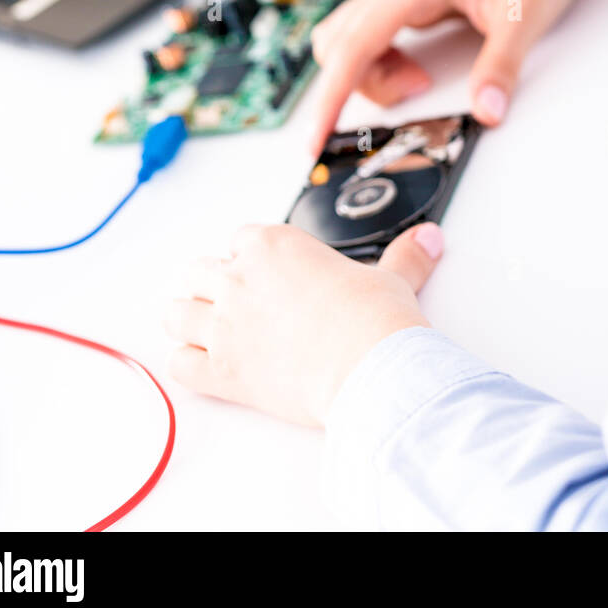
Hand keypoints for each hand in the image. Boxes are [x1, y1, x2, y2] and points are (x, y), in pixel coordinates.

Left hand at [163, 221, 443, 426]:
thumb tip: (430, 238)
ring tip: (208, 330)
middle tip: (238, 303)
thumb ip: (404, 257)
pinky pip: (179, 363)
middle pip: (200, 271)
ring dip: (189, 319)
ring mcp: (224, 325)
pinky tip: (203, 367)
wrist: (368, 368)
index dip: (252, 256)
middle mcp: (240, 279)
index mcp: (273, 246)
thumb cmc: (374, 320)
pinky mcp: (221, 370)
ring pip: (177, 313)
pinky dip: (186, 364)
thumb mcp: (391, 279)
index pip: (242, 239)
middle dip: (214, 284)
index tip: (269, 274)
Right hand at [309, 0, 607, 153]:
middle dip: (361, 83)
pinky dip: (380, 61)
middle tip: (417, 95)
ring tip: (420, 82)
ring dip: (370, 72)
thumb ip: (500, 68)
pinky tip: (416, 70)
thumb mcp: (524, 18)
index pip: (352, 48)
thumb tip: (485, 111)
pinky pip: (371, 35)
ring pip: (350, 39)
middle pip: (340, 45)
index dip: (329, 98)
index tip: (316, 137)